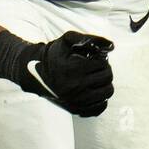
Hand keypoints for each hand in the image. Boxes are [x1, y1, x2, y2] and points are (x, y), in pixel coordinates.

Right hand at [0, 30, 114, 116]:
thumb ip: (89, 39)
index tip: (93, 58)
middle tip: (97, 67)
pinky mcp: (75, 109)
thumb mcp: (67, 40)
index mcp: (73, 69)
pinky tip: (94, 91)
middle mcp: (75, 87)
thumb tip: (111, 45)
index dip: (100, 58)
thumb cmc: (54, 55)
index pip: (102, 63)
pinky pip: (99, 108)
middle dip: (104, 69)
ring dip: (105, 83)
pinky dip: (101, 99)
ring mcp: (76, 100)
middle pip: (107, 77)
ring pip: (107, 92)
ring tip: (97, 78)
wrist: (36, 74)